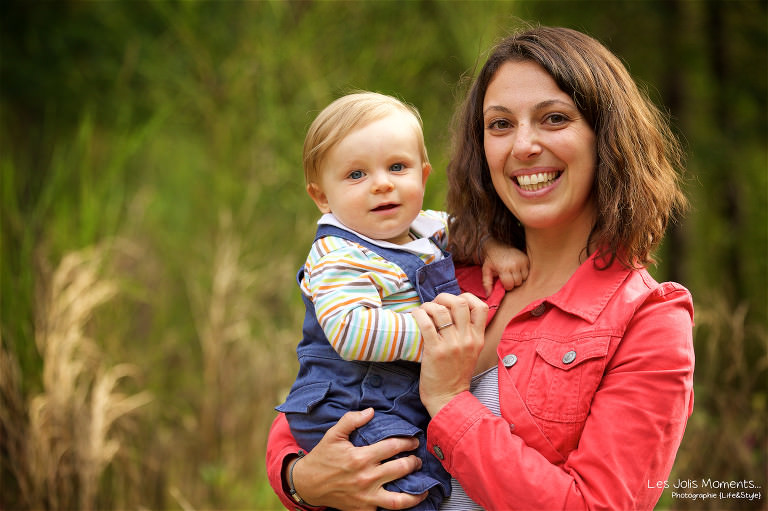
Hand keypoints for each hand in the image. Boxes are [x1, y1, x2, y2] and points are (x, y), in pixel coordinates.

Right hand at [290, 408, 427, 509]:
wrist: (308, 484)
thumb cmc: (322, 457)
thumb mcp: (333, 435)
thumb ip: (351, 420)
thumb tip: (371, 411)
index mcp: (360, 457)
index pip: (393, 447)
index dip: (407, 442)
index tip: (413, 441)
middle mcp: (366, 478)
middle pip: (401, 469)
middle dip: (414, 462)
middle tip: (417, 459)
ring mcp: (366, 498)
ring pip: (399, 500)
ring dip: (416, 493)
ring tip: (423, 487)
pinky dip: (397, 507)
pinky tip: (405, 500)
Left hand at [413, 293, 487, 415]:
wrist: (448, 398)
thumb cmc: (455, 375)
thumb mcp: (471, 353)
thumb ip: (468, 334)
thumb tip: (454, 313)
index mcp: (478, 339)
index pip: (480, 306)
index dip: (466, 297)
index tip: (453, 302)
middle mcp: (467, 339)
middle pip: (460, 302)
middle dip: (445, 297)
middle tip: (435, 304)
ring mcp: (452, 345)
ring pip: (441, 310)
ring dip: (429, 306)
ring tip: (423, 311)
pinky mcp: (435, 351)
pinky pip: (426, 323)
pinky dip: (419, 314)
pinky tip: (415, 315)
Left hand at [481, 239, 528, 295]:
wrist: (496, 246)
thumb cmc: (491, 260)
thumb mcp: (486, 271)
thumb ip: (487, 283)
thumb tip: (489, 296)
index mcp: (504, 268)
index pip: (510, 285)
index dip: (507, 286)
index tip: (504, 282)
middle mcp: (514, 264)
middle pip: (518, 282)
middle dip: (513, 283)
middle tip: (508, 278)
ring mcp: (522, 261)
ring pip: (525, 278)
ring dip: (519, 278)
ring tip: (513, 273)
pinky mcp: (526, 258)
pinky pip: (528, 271)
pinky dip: (524, 272)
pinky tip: (517, 270)